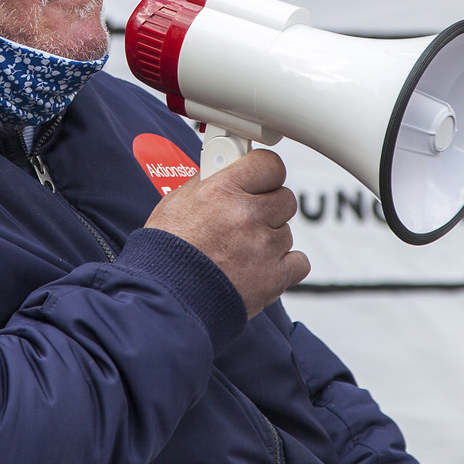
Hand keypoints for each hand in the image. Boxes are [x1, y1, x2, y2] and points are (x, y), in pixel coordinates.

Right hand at [144, 149, 309, 317]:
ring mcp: (263, 246)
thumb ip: (208, 182)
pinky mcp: (274, 277)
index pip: (268, 164)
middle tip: (247, 219)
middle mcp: (245, 215)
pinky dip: (285, 266)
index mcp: (221, 191)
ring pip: (286, 232)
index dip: (265, 173)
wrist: (167, 298)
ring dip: (270, 239)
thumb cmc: (165, 253)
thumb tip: (227, 168)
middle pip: (284, 198)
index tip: (260, 179)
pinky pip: (299, 262)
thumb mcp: (177, 202)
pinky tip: (261, 268)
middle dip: (268, 207)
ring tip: (241, 251)